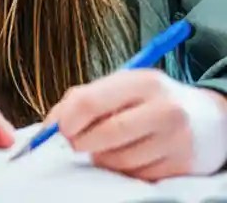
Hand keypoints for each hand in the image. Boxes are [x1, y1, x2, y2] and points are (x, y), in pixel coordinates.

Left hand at [52, 69, 222, 180]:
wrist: (208, 116)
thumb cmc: (151, 100)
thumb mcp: (122, 86)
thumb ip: (81, 100)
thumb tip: (49, 127)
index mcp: (143, 82)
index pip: (89, 102)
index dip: (66, 120)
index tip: (59, 130)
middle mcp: (164, 109)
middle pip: (104, 134)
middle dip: (80, 142)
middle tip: (75, 143)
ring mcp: (176, 139)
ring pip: (118, 159)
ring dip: (102, 157)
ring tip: (107, 146)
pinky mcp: (182, 165)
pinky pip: (136, 174)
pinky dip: (123, 169)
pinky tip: (130, 154)